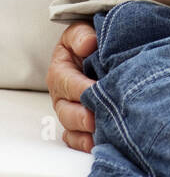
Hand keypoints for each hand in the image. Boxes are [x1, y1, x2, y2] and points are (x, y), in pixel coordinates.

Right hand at [47, 21, 96, 152]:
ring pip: (72, 127)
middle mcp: (63, 95)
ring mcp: (72, 110)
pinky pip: (78, 138)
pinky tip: (98, 144)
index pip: (67, 82)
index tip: (94, 90)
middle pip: (67, 111)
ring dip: (85, 133)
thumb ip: (82, 35)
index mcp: (61, 71)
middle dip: (81, 116)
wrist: (100, 47)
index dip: (80, 88)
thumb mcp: (82, 31)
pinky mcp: (82, 122)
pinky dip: (85, 143)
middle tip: (95, 119)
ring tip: (99, 134)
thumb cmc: (90, 39)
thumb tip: (89, 44)